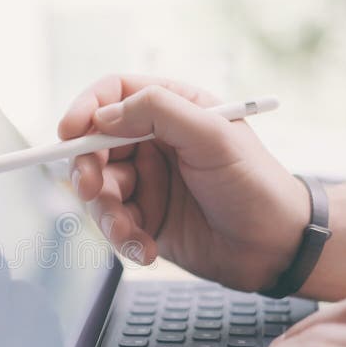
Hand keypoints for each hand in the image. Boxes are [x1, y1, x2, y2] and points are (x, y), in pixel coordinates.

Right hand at [59, 75, 308, 290]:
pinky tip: (146, 250)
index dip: (85, 109)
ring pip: (97, 189)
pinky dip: (122, 239)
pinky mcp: (145, 218)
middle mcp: (153, 143)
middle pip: (94, 145)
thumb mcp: (213, 136)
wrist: (275, 248)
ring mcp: (147, 182)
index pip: (113, 95)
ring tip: (131, 231)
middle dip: (87, 169)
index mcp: (172, 110)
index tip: (70, 132)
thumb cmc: (255, 184)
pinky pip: (112, 224)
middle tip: (91, 189)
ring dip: (106, 213)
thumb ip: (160, 112)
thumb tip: (103, 115)